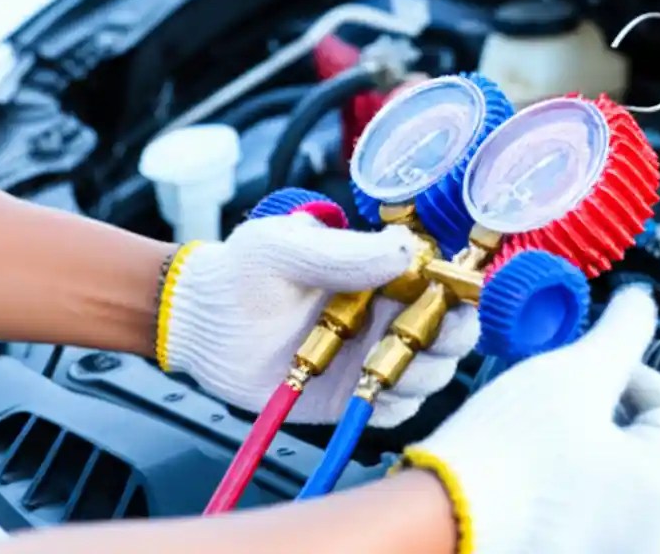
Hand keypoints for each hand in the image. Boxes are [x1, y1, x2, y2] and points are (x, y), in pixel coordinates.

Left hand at [158, 213, 479, 425]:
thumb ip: (345, 254)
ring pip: (430, 374)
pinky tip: (374, 392)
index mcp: (383, 274)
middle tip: (435, 335)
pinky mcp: (352, 397)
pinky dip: (395, 404)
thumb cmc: (243, 270)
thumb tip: (405, 252)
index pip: (444, 283)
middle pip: (451, 333)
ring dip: (424, 372)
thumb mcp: (288, 248)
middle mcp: (388, 317)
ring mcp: (373, 358)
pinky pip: (394, 410)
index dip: (459, 291)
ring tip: (391, 364)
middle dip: (453, 337)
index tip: (455, 294)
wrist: (200, 319)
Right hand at [398, 286, 659, 553]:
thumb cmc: (507, 462)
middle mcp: (654, 533)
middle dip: (603, 414)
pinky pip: (581, 519)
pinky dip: (560, 495)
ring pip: (611, 486)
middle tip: (558, 398)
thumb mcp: (575, 372)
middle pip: (642, 449)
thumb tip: (641, 302)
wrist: (440, 529)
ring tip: (533, 438)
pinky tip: (523, 479)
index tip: (591, 364)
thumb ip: (621, 331)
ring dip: (580, 455)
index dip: (631, 371)